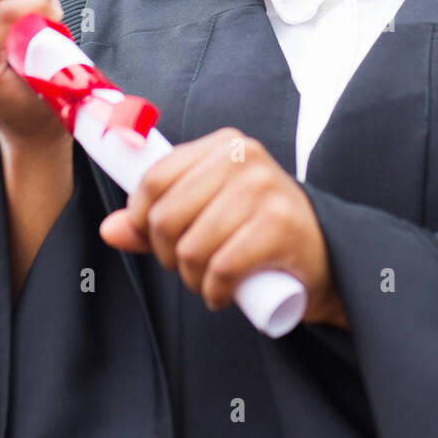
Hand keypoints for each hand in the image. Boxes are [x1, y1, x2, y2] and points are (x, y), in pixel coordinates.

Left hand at [98, 127, 348, 329]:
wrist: (327, 257)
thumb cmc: (260, 231)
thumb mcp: (207, 214)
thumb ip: (156, 220)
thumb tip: (110, 230)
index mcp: (223, 144)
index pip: (155, 178)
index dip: (142, 218)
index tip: (156, 239)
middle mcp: (244, 157)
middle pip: (167, 215)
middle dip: (168, 254)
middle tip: (187, 265)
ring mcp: (264, 189)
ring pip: (192, 247)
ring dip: (192, 278)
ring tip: (208, 280)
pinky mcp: (279, 226)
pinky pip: (220, 268)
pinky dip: (214, 292)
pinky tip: (224, 293)